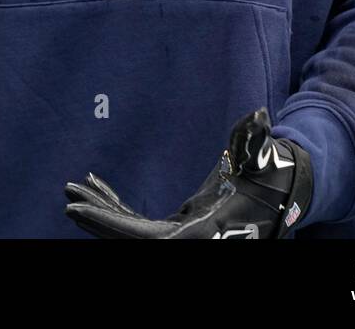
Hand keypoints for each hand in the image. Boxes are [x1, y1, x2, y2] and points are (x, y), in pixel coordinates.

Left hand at [64, 106, 311, 238]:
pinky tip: (99, 186)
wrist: (286, 189)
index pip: (145, 237)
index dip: (110, 225)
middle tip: (67, 196)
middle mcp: (187, 241)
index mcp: (201, 233)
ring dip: (103, 209)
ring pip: (131, 231)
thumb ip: (256, 138)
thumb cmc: (275, 174)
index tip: (77, 208)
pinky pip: (139, 223)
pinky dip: (118, 206)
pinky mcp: (178, 226)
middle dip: (98, 217)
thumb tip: (259, 114)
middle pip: (130, 238)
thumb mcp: (265, 155)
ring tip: (73, 188)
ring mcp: (181, 235)